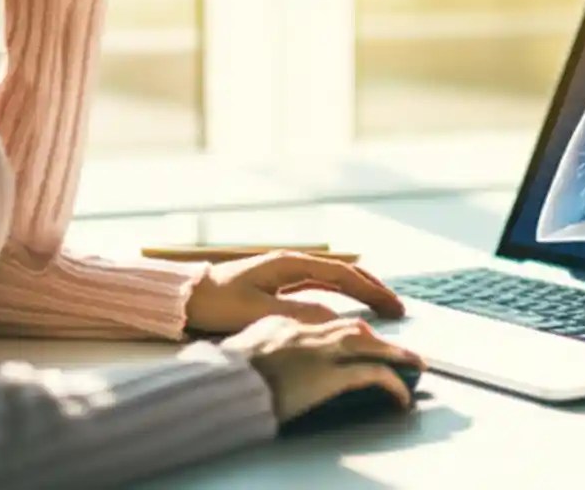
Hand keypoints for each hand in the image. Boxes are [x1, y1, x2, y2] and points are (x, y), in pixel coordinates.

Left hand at [186, 251, 406, 333]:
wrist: (185, 297)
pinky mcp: (278, 285)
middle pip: (344, 274)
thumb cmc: (217, 303)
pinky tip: (347, 306)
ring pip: (333, 280)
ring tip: (381, 306)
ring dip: (359, 291)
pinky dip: (340, 295)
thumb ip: (298, 315)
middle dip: (373, 289)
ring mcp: (285, 273)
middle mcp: (292, 264)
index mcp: (291, 264)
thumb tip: (335, 320)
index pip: (344, 276)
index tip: (395, 307)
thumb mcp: (259, 311)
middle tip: (398, 308)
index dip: (372, 291)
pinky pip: (320, 287)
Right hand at [222, 315, 424, 422]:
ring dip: (395, 355)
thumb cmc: (220, 376)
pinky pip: (372, 375)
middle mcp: (304, 332)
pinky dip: (392, 383)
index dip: (343, 334)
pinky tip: (401, 395)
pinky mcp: (329, 375)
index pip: (322, 324)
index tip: (357, 343)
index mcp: (281, 325)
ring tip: (414, 365)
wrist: (219, 385)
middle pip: (352, 329)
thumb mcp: (238, 352)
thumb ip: (259, 348)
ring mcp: (319, 352)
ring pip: (369, 345)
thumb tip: (264, 358)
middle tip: (398, 349)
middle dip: (378, 339)